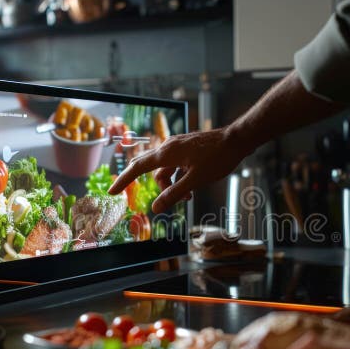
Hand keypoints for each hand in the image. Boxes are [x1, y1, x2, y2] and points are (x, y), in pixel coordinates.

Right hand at [108, 127, 249, 212]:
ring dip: (171, 185)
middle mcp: (169, 147)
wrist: (237, 140)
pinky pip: (175, 165)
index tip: (112, 191)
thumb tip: (156, 208)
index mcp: (167, 153)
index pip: (138, 167)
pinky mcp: (187, 148)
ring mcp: (178, 146)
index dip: (123, 180)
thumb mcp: (195, 181)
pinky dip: (179, 177)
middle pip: (149, 168)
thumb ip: (174, 194)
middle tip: (151, 201)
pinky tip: (191, 187)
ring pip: (165, 170)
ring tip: (187, 198)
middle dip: (153, 187)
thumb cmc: (218, 158)